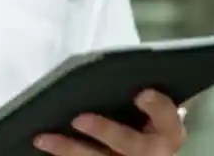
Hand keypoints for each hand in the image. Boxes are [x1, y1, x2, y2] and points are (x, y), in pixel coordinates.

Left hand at [34, 90, 187, 155]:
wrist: (141, 149)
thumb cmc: (140, 117)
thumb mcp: (146, 106)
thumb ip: (135, 90)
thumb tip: (110, 66)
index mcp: (168, 132)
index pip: (169, 120)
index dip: (158, 108)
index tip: (141, 92)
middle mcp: (153, 154)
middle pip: (132, 146)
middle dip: (106, 132)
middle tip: (79, 118)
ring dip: (70, 150)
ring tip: (43, 137)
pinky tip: (44, 144)